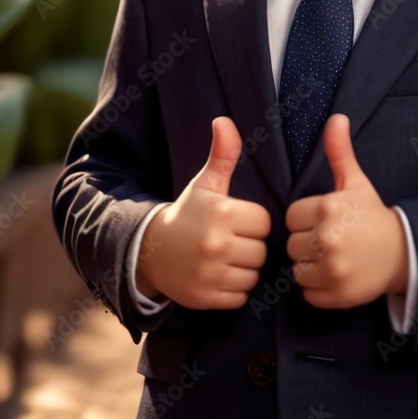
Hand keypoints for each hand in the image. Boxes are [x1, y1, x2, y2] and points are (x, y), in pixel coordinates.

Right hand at [136, 116, 271, 309]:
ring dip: (244, 269)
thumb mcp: (205, 183)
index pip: (264, 222)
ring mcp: (210, 273)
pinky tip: (219, 275)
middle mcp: (217, 243)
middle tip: (232, 241)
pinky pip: (240, 296)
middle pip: (261, 251)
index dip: (254, 222)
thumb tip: (224, 121)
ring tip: (226, 258)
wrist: (152, 250)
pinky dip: (234, 290)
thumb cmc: (188, 213)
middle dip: (251, 247)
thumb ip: (222, 155)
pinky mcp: (206, 297)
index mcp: (222, 212)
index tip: (237, 221)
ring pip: (253, 275)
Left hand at [285, 114, 407, 308]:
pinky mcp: (337, 295)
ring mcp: (333, 269)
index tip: (325, 220)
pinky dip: (318, 288)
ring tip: (332, 257)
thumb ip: (339, 152)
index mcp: (328, 208)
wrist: (403, 252)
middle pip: (292, 245)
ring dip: (310, 266)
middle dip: (307, 243)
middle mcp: (328, 238)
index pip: (291, 217)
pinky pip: (308, 293)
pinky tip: (336, 275)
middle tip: (331, 239)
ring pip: (297, 270)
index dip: (305, 219)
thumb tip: (336, 117)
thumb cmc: (372, 215)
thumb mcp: (355, 182)